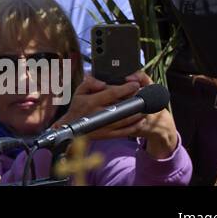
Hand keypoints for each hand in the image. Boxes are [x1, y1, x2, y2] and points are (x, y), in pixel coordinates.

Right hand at [55, 73, 177, 158]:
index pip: (112, 93)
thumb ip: (89, 83)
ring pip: (126, 120)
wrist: (71, 128)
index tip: (135, 84)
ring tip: (145, 107)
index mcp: (92, 101)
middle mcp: (100, 113)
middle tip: (143, 95)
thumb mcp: (78, 91)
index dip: (126, 88)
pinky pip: (124, 131)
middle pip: (122, 106)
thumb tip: (102, 83)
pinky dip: (134, 126)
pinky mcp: (108, 135)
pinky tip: (140, 120)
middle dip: (135, 101)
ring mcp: (105, 125)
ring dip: (138, 113)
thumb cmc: (77, 107)